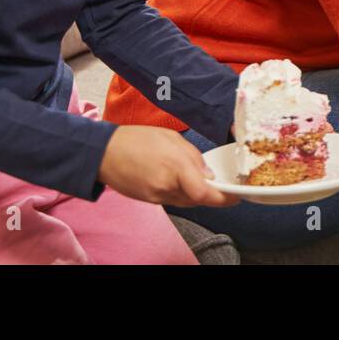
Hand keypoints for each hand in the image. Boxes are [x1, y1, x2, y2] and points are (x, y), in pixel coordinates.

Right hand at [98, 125, 239, 207]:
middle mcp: (167, 185)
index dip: (224, 198)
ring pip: (187, 201)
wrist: (104, 153)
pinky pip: (173, 200)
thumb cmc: (137, 139)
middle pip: (199, 199)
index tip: (235, 196)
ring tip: (194, 177)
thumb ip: (194, 157)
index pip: (205, 193)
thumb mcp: (172, 138)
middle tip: (219, 183)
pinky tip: (177, 179)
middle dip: (212, 194)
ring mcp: (157, 196)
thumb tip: (209, 175)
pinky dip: (181, 193)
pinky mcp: (150, 201)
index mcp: (175, 165)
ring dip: (196, 193)